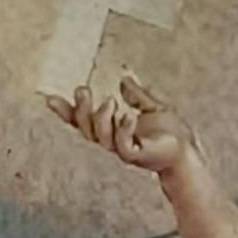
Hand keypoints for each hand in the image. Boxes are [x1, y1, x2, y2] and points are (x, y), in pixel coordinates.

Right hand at [57, 77, 176, 174]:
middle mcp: (114, 141)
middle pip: (86, 128)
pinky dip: (123, 130)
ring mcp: (124, 150)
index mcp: (113, 128)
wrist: (187, 151)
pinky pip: (123, 146)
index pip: (83, 120)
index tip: (49, 98)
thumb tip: (124, 80)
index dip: (66, 111)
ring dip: (101, 118)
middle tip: (82, 90)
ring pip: (101, 138)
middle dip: (81, 110)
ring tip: (110, 102)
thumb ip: (137, 95)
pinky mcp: (138, 156)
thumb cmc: (171, 134)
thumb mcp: (152, 106)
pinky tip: (128, 117)